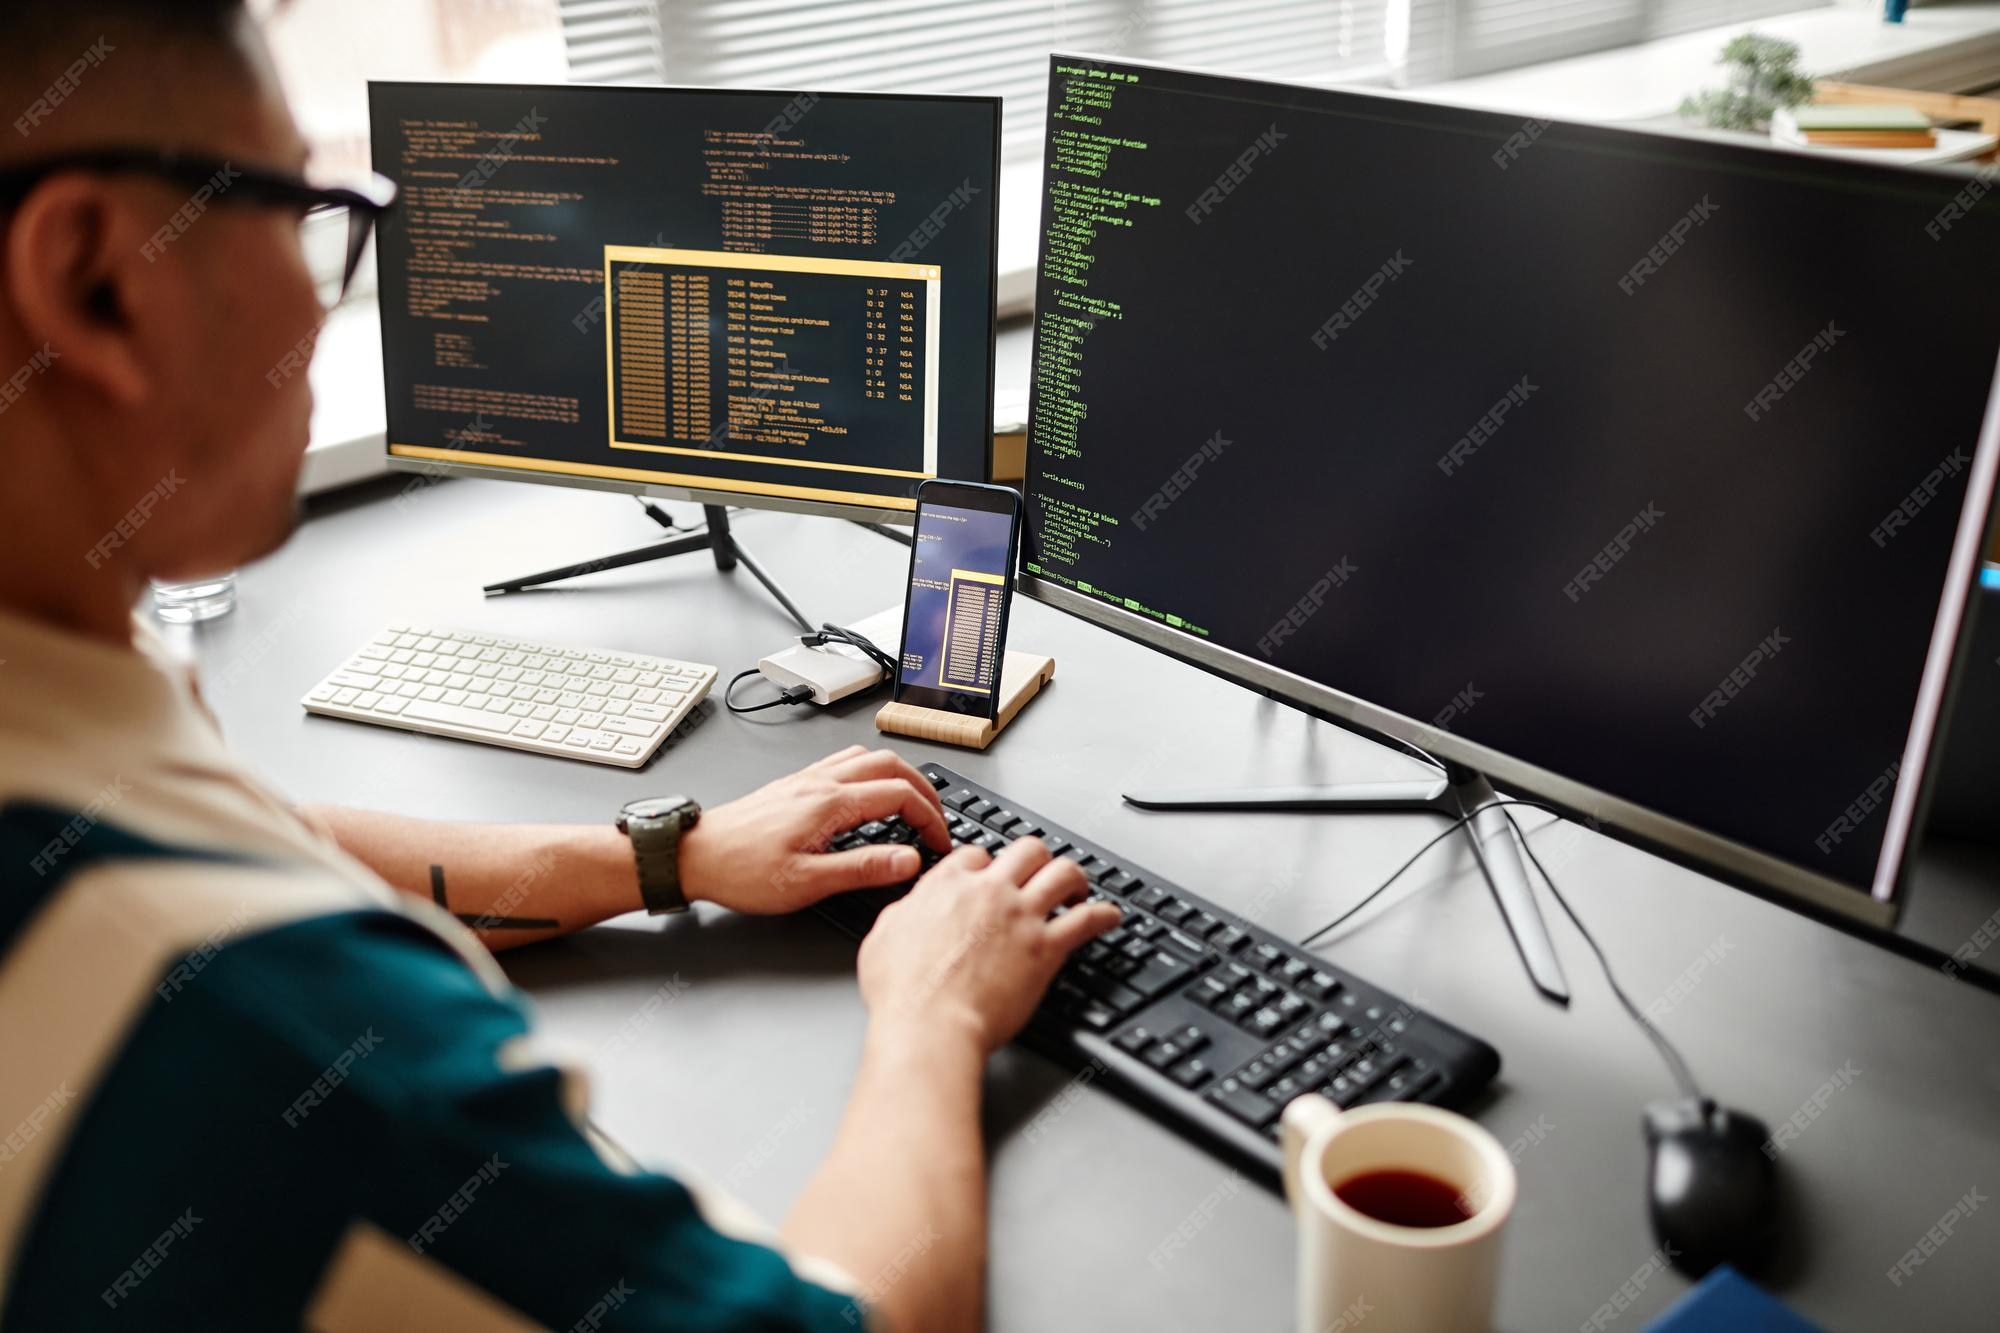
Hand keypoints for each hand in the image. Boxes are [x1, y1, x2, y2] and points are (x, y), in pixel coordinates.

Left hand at [677, 745, 951, 913]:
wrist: (696, 856)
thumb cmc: (741, 871)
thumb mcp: (808, 882)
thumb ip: (863, 868)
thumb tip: (909, 860)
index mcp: (830, 803)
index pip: (900, 795)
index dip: (930, 818)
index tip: (939, 843)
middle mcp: (820, 783)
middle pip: (890, 765)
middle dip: (923, 789)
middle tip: (936, 819)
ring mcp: (806, 780)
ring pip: (867, 758)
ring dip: (898, 776)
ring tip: (911, 803)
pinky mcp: (794, 786)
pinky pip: (843, 763)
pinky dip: (870, 773)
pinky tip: (866, 796)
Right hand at [856, 838, 1123, 1055]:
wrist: (930, 1025)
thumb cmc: (903, 993)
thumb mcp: (882, 937)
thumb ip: (906, 912)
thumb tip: (913, 906)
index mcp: (947, 885)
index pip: (975, 855)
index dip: (986, 864)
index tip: (991, 876)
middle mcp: (988, 892)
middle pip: (1026, 850)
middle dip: (1036, 858)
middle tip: (1039, 871)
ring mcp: (1021, 916)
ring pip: (1062, 872)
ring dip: (1074, 877)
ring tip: (1078, 887)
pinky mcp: (1046, 947)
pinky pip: (1087, 920)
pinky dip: (1104, 915)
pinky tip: (1110, 917)